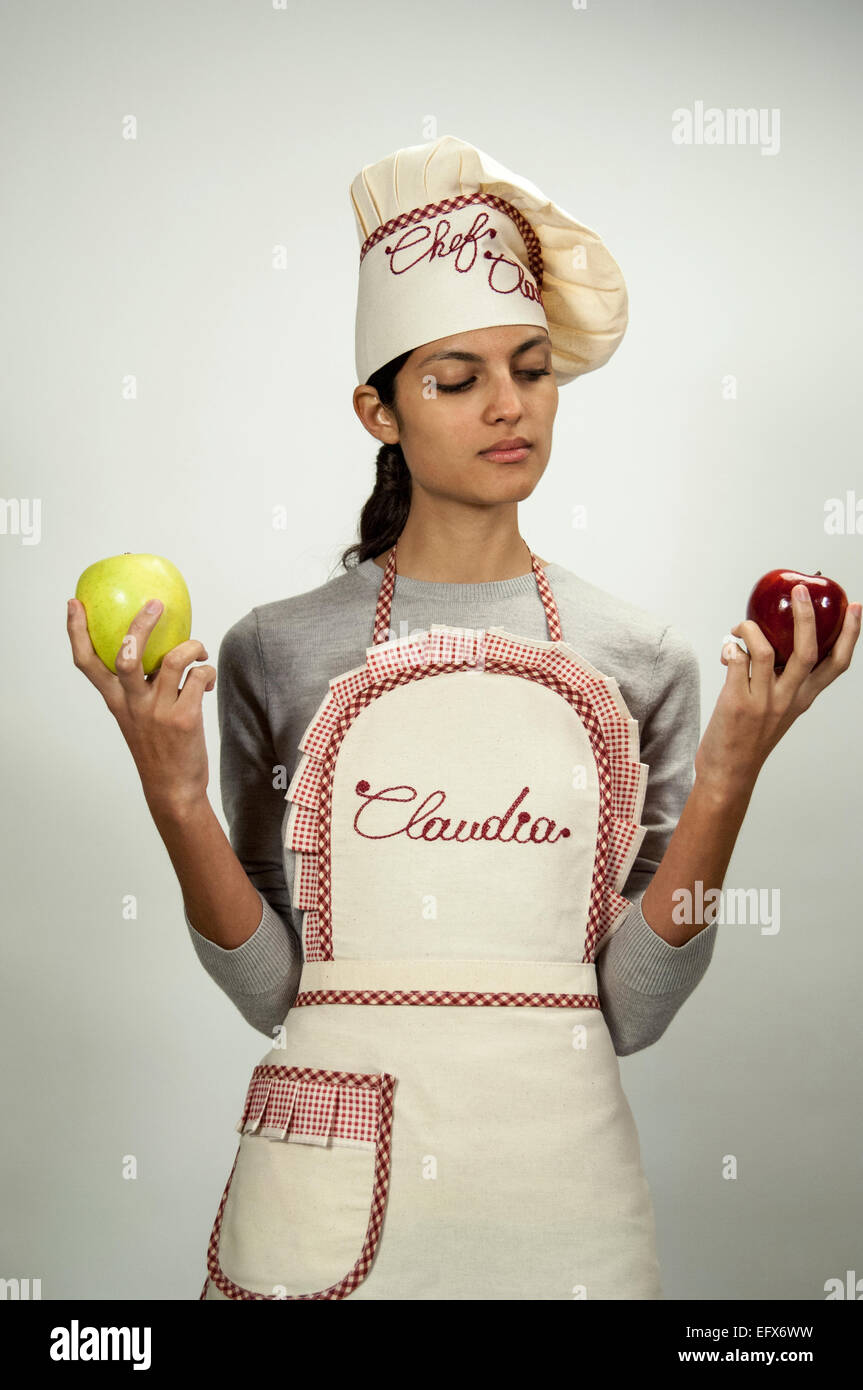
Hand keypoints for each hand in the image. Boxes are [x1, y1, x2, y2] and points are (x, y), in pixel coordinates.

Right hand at [67, 596, 216, 813]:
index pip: (87, 663)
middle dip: (140, 623)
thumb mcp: (137, 717)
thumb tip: (159, 650)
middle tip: (155, 605)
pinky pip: (197, 678)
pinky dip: (205, 671)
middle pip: (128, 654)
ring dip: (191, 647)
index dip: (77, 631)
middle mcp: (133, 703)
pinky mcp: (184, 718)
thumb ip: (140, 688)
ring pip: (172, 660)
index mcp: (116, 701)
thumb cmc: (157, 748)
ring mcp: (158, 711)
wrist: (173, 788)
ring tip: (197, 651)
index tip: (75, 604)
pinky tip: (206, 680)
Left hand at [695, 584, 861, 789]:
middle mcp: (789, 699)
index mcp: (803, 699)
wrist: (729, 774)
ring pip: (766, 650)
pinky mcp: (737, 703)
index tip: (855, 608)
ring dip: (749, 630)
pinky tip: (727, 650)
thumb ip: (780, 681)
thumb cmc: (749, 740)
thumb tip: (765, 642)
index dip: (850, 635)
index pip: (836, 664)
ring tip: (740, 628)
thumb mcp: (777, 710)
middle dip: (807, 616)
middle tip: (800, 590)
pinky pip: (737, 661)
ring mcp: (764, 701)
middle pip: (807, 650)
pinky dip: (730, 648)